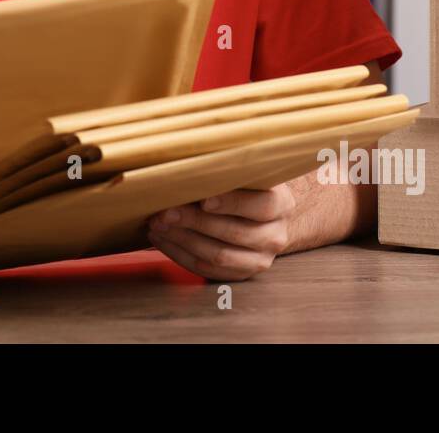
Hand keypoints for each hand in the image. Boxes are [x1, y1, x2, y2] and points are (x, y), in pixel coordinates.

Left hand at [146, 184, 295, 280]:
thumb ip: (227, 170)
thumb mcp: (246, 173)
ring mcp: (260, 259)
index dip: (231, 203)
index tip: (203, 199)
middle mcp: (275, 235)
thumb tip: (188, 165)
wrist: (263, 218)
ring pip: (218, 255)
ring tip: (157, 224)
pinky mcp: (241, 274)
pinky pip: (207, 270)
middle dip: (195, 221)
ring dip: (182, 239)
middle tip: (165, 211)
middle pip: (234, 232)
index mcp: (281, 204)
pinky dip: (180, 254)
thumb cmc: (246, 187)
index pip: (260, 205)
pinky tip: (162, 239)